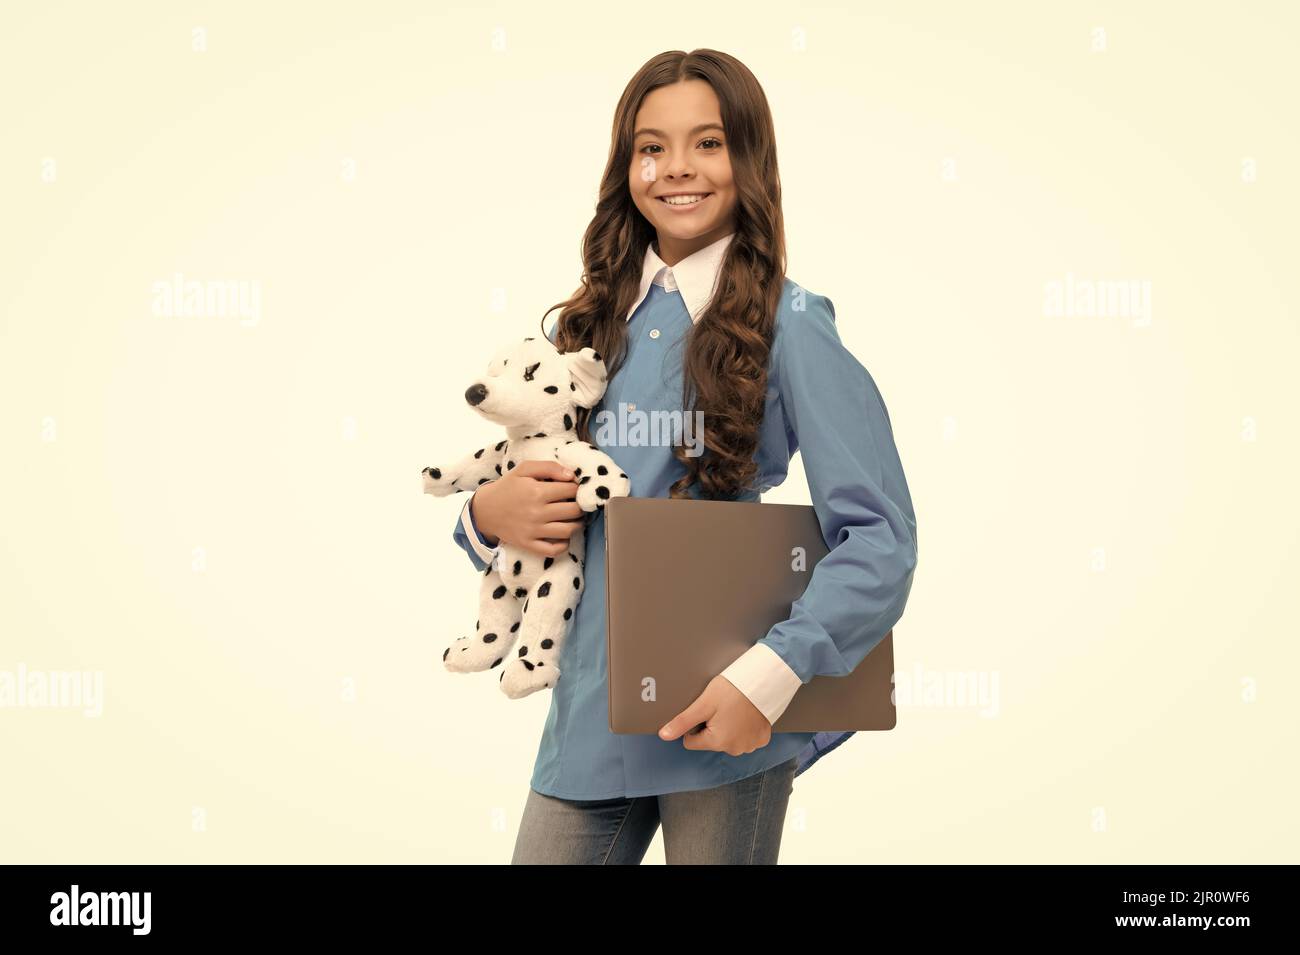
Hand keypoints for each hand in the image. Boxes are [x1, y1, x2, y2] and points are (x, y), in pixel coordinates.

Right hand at [472, 460, 584, 557]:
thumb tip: (571, 476)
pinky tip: (562, 536)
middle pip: (574, 511)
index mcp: (537, 491)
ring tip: (573, 518)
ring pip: (568, 531)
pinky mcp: (528, 544)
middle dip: (580, 506)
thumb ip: (549, 467)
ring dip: (576, 524)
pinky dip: (563, 545)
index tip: (573, 488)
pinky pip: (553, 550)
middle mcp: (537, 512)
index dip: (577, 488)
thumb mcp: (524, 469)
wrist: (485, 510)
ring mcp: (533, 530)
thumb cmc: (508, 487)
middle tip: (576, 503)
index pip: (571, 490)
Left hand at [658, 675, 772, 755]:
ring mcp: (750, 746)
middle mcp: (735, 749)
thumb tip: (663, 736)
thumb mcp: (703, 704)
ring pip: (728, 740)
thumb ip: (683, 722)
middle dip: (712, 727)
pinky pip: (746, 738)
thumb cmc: (732, 690)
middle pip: (711, 741)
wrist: (764, 680)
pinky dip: (744, 728)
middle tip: (720, 708)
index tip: (705, 711)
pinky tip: (745, 714)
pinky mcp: (762, 739)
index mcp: (717, 742)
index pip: (691, 741)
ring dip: (729, 728)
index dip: (695, 725)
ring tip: (734, 709)